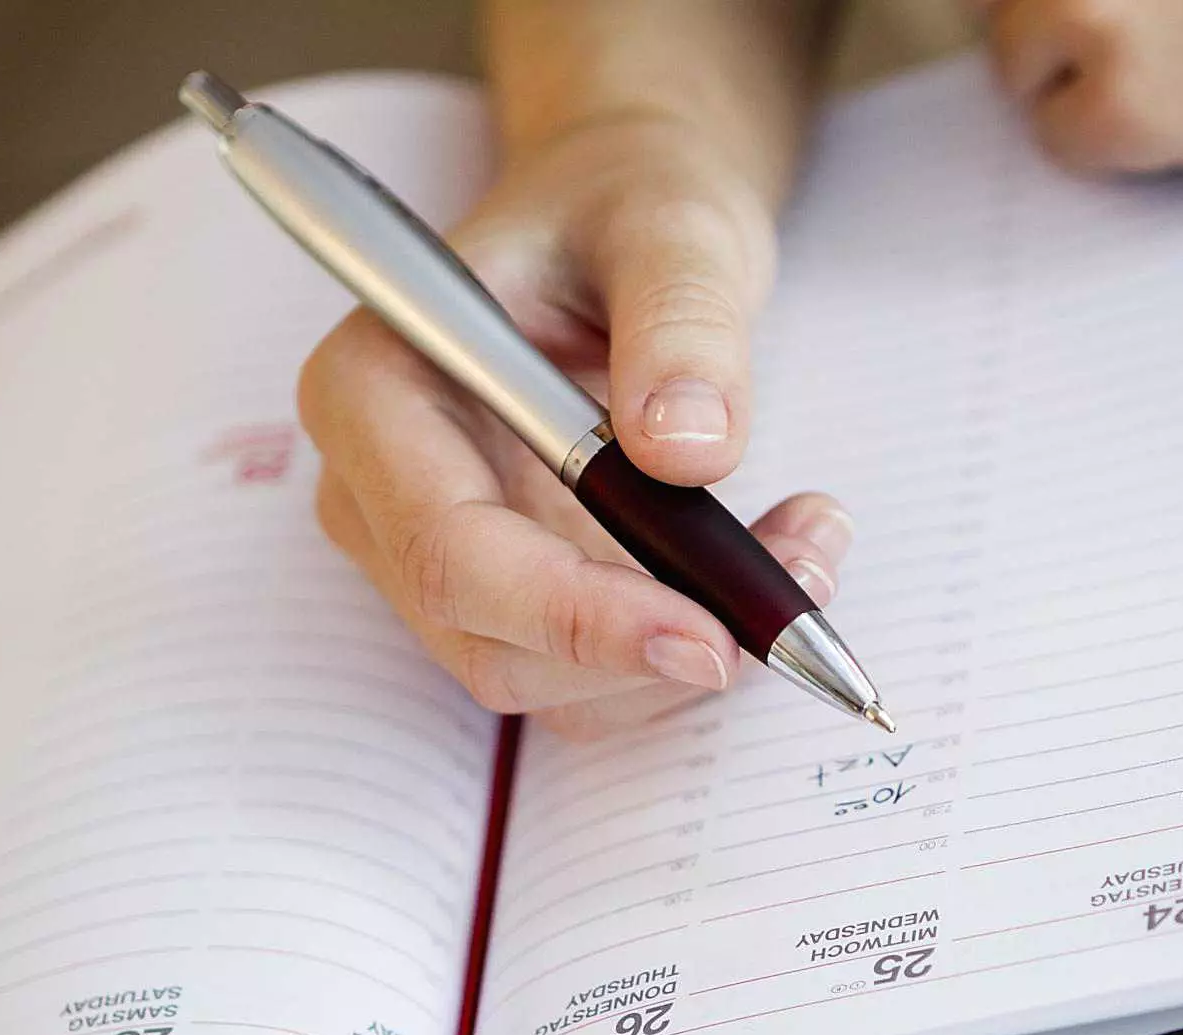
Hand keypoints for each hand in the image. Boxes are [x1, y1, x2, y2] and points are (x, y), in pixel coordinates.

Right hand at [299, 113, 850, 738]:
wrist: (626, 222)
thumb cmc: (626, 203)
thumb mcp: (671, 225)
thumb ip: (681, 323)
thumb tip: (688, 450)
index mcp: (374, 389)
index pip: (450, 553)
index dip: (575, 617)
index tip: (710, 636)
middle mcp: (382, 491)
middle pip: (495, 644)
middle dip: (654, 649)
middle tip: (802, 582)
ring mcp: (441, 552)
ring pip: (555, 682)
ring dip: (693, 655)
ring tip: (809, 547)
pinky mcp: (515, 591)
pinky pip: (598, 673)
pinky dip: (695, 645)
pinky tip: (774, 560)